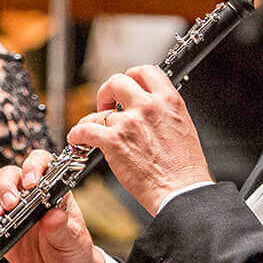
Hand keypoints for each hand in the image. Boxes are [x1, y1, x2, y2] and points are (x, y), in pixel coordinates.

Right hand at [0, 149, 106, 262]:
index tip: (31, 183)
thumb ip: (62, 228)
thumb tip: (53, 215)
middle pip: (11, 175)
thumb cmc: (73, 251)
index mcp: (53, 190)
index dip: (34, 167)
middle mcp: (30, 195)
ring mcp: (12, 209)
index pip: (42, 163)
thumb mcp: (73, 240)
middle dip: (6, 186)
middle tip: (10, 205)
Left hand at [66, 65, 211, 214]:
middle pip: (117, 82)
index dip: (131, 77)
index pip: (145, 71)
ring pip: (99, 112)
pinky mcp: (114, 142)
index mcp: (168, 101)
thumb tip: (149, 106)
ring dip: (93, 120)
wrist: (181, 190)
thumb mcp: (183, 126)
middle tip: (106, 105)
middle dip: (108, 92)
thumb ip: (164, 111)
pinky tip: (78, 138)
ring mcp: (130, 123)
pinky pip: (86, 130)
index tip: (126, 87)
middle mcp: (148, 107)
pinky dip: (78, 134)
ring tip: (92, 129)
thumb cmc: (185, 167)